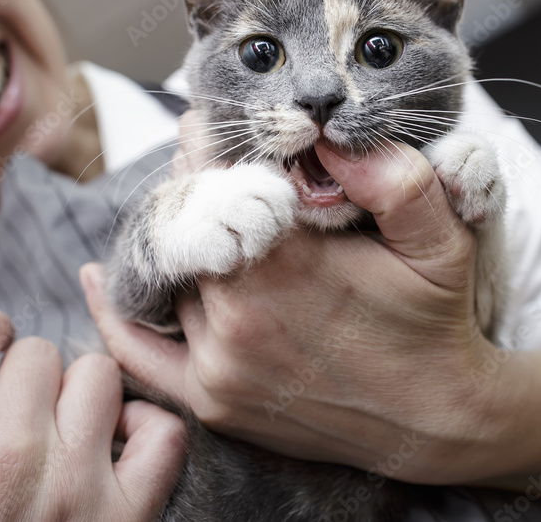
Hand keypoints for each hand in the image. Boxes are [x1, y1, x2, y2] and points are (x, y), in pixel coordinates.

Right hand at [0, 304, 184, 521]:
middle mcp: (4, 449)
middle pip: (40, 353)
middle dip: (22, 378)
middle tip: (7, 418)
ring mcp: (70, 485)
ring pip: (100, 378)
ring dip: (78, 398)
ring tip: (54, 434)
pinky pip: (163, 437)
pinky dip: (146, 431)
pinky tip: (114, 446)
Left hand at [84, 136, 502, 484]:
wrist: (435, 420)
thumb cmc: (434, 324)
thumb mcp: (442, 242)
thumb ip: (399, 181)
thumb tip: (333, 136)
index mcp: (283, 267)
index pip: (214, 182)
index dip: (208, 144)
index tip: (205, 120)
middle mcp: (236, 317)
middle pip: (181, 227)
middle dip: (192, 189)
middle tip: (201, 158)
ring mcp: (217, 365)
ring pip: (164, 278)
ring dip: (172, 239)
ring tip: (190, 210)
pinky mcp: (211, 399)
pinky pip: (140, 353)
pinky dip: (114, 314)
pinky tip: (98, 277)